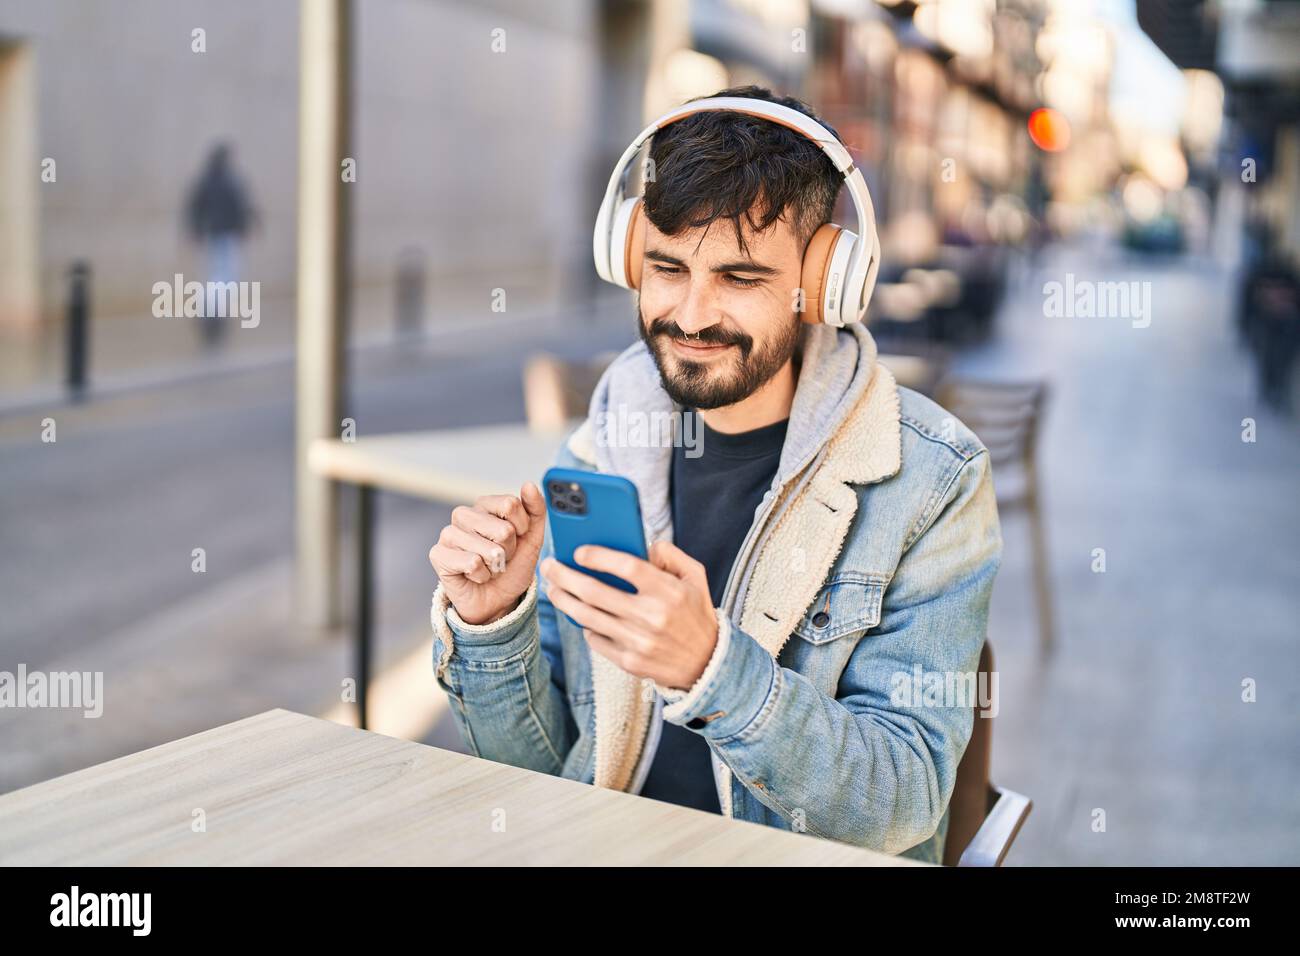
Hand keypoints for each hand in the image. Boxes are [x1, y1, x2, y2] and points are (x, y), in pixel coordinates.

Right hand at [429, 482, 546, 624]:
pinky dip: (481, 575)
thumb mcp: (532, 538)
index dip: (522, 528)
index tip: (517, 539)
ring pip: (488, 550)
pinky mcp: (438, 554)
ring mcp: (448, 533)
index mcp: (486, 505)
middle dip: (509, 550)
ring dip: (495, 566)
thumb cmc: (512, 567)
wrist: (497, 600)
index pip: (511, 504)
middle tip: (500, 558)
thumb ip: (535, 510)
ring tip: (487, 567)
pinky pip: (472, 563)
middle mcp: (464, 514)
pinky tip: (474, 576)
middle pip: (503, 530)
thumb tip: (529, 484)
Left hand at [539, 540, 716, 689]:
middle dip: (565, 576)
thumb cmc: (697, 614)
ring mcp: (639, 642)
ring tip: (553, 588)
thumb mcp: (696, 577)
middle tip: (550, 566)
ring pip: (588, 617)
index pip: (627, 567)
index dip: (599, 557)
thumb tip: (643, 545)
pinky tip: (579, 614)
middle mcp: (652, 617)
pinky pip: (596, 639)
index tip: (579, 551)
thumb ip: (671, 554)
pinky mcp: (630, 661)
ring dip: (564, 600)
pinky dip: (585, 626)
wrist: (707, 665)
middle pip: (595, 592)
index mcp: (669, 591)